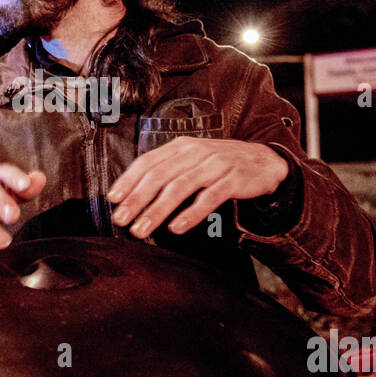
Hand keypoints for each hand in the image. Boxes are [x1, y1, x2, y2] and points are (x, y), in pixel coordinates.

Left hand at [106, 138, 288, 238]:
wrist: (263, 162)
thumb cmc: (219, 165)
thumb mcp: (192, 161)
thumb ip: (166, 172)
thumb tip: (133, 195)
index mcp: (181, 147)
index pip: (147, 162)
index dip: (128, 181)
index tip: (113, 200)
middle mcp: (195, 152)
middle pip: (159, 176)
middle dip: (137, 200)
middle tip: (121, 220)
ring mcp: (215, 165)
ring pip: (180, 187)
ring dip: (157, 211)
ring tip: (142, 229)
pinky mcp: (233, 180)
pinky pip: (209, 198)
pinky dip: (191, 214)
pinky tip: (176, 228)